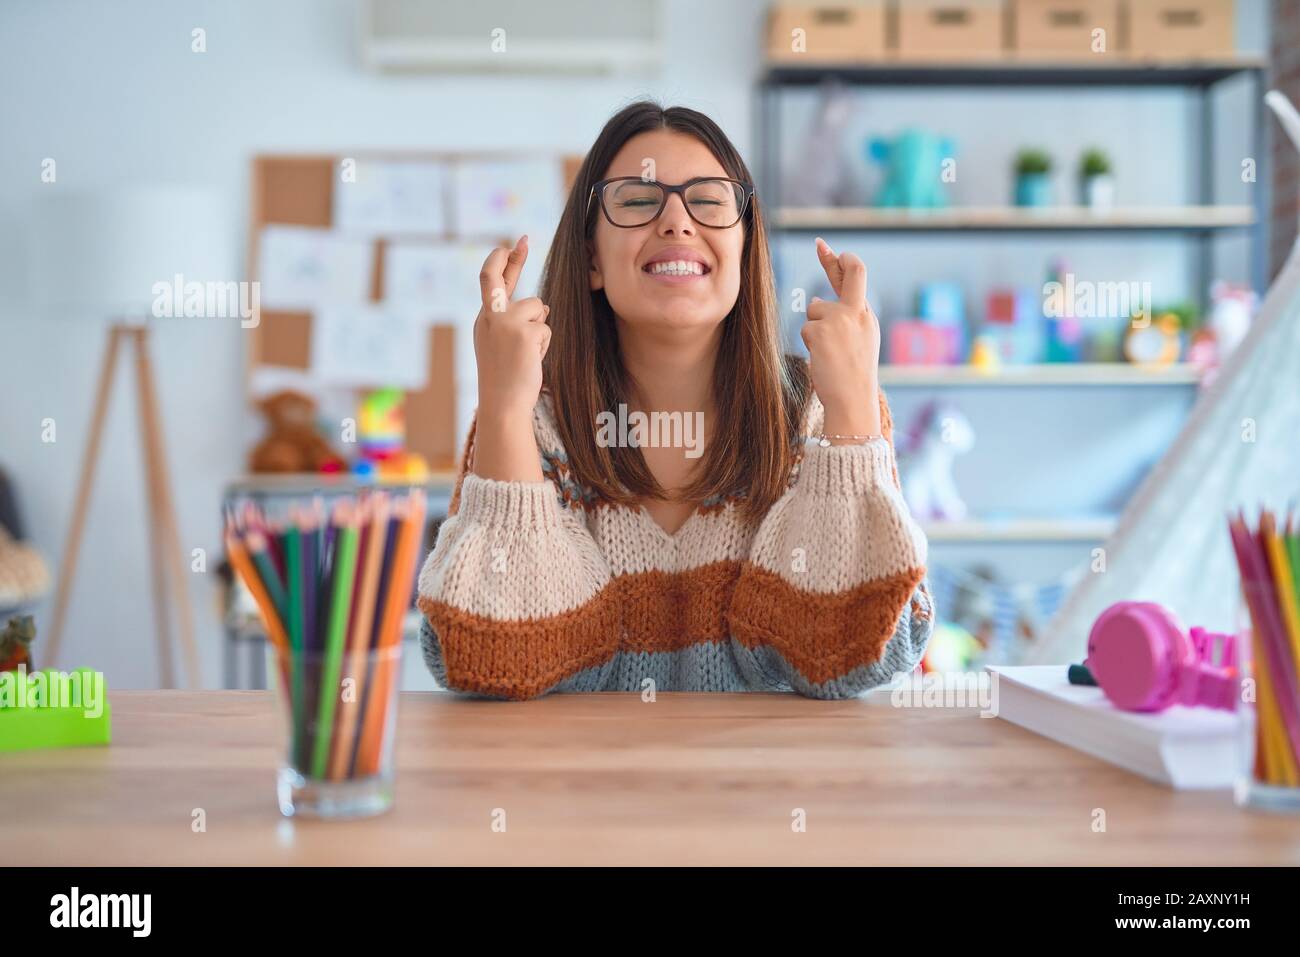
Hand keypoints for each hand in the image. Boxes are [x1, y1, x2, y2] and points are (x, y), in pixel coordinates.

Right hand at [474, 235, 551, 421]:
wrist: (503, 403)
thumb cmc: (506, 378)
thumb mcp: (504, 344)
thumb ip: (516, 322)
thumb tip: (542, 305)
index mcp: (485, 318)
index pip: (491, 282)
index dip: (502, 261)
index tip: (510, 244)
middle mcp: (490, 316)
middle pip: (501, 279)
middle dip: (511, 258)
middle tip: (522, 239)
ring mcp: (505, 322)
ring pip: (538, 308)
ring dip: (540, 328)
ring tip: (528, 353)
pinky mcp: (523, 332)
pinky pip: (546, 328)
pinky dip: (544, 344)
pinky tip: (532, 359)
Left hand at [802, 237, 881, 436]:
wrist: (853, 400)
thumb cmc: (852, 376)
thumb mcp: (857, 342)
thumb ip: (842, 319)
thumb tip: (815, 301)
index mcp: (866, 316)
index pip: (856, 279)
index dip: (840, 261)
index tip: (828, 249)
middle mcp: (857, 312)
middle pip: (850, 272)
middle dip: (834, 257)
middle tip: (820, 245)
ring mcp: (840, 318)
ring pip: (815, 310)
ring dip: (814, 330)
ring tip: (829, 354)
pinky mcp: (822, 329)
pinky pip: (806, 328)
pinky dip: (810, 343)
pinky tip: (822, 357)